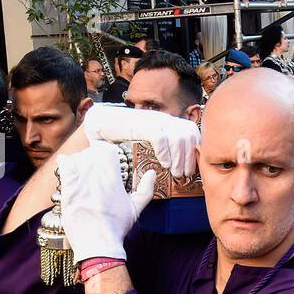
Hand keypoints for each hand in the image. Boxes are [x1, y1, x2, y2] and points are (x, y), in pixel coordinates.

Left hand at [57, 140, 154, 260]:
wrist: (97, 244)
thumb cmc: (117, 227)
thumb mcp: (136, 209)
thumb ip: (146, 189)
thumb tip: (152, 173)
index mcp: (112, 179)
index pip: (106, 150)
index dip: (106, 150)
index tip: (107, 156)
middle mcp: (95, 178)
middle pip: (91, 153)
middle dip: (93, 156)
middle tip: (95, 164)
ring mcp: (80, 183)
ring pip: (77, 158)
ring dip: (80, 160)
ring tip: (83, 168)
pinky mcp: (68, 191)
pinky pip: (64, 167)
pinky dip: (65, 163)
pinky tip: (68, 166)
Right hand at [81, 104, 198, 180]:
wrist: (97, 126)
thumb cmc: (122, 139)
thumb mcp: (147, 143)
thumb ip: (163, 149)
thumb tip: (179, 165)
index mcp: (166, 122)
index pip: (190, 131)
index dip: (195, 149)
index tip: (195, 167)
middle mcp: (161, 119)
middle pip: (188, 134)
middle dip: (190, 156)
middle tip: (186, 174)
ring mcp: (151, 119)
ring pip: (177, 136)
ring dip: (180, 157)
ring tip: (177, 173)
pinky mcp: (139, 123)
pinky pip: (159, 136)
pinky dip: (165, 152)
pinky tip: (165, 164)